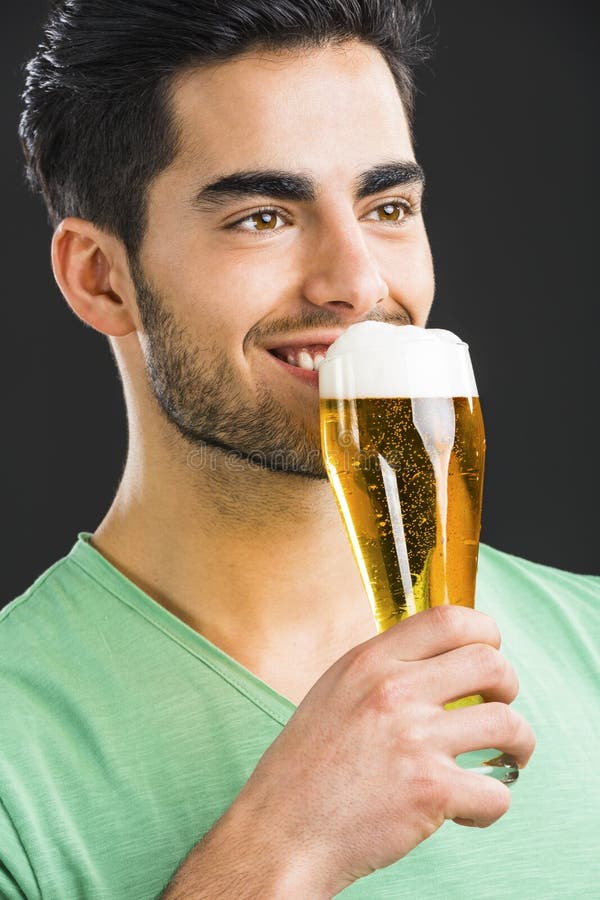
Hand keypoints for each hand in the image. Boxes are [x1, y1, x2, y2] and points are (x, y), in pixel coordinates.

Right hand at [162, 605, 534, 897]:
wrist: (282, 833)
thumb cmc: (304, 769)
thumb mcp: (334, 693)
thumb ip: (381, 671)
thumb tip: (435, 660)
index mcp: (369, 662)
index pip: (448, 619)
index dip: (484, 630)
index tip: (492, 648)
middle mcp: (394, 691)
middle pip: (490, 664)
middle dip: (509, 686)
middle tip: (501, 706)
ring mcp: (415, 739)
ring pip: (507, 724)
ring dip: (519, 743)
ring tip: (508, 758)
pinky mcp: (431, 791)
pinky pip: (496, 791)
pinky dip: (491, 804)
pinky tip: (469, 810)